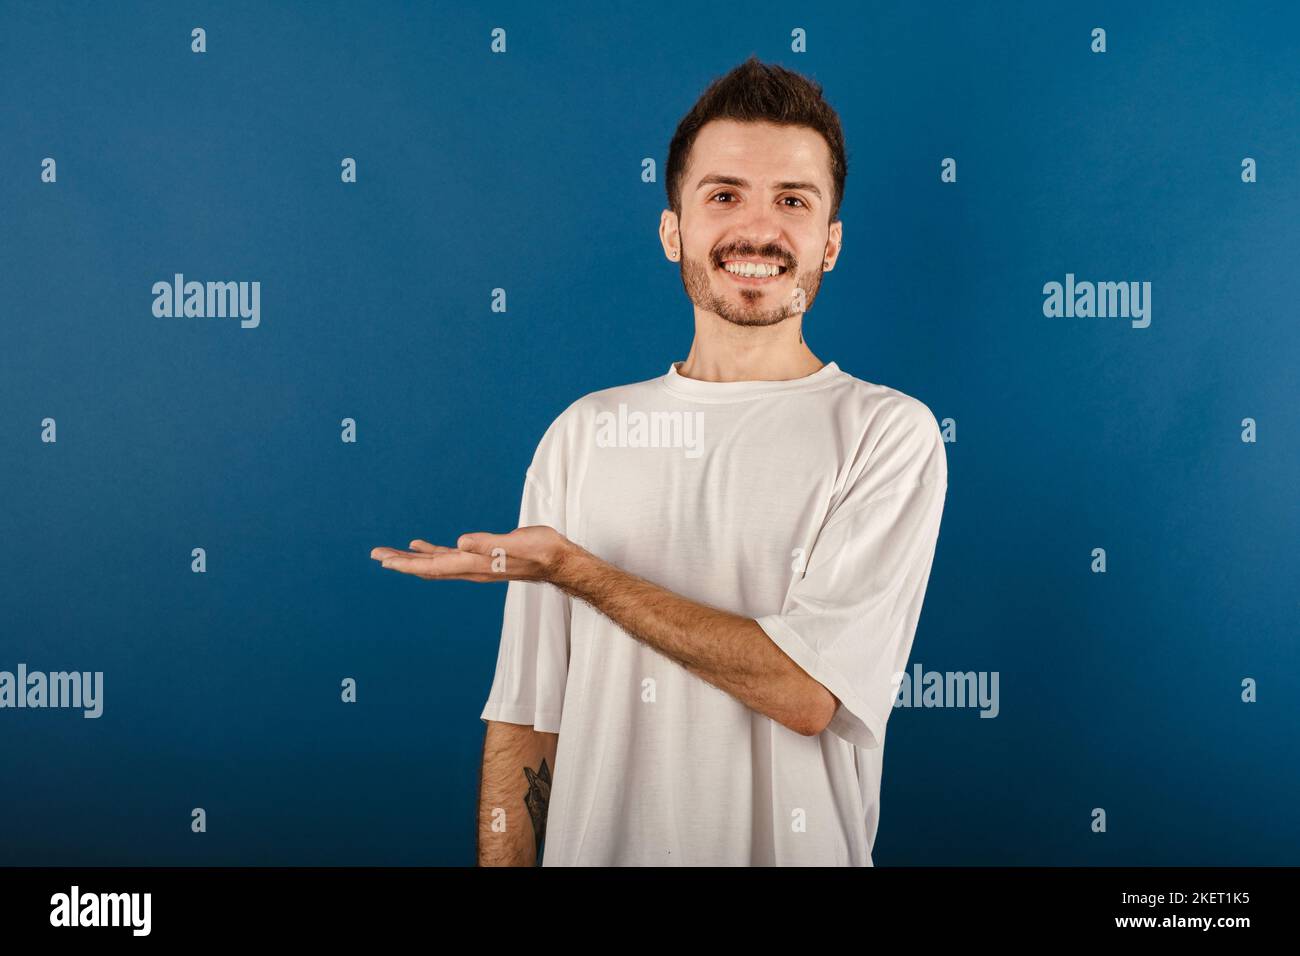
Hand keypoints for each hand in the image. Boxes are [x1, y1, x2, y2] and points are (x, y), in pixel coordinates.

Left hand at [370, 525, 573, 582]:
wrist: (559, 561)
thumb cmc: (542, 551)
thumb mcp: (516, 544)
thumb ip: (488, 544)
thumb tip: (458, 542)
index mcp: (475, 564)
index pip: (434, 566)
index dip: (408, 563)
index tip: (384, 560)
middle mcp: (471, 567)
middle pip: (428, 568)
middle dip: (401, 562)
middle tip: (375, 554)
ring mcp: (475, 564)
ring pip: (435, 564)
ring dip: (411, 559)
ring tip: (389, 553)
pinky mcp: (481, 557)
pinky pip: (448, 557)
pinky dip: (430, 552)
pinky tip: (420, 545)